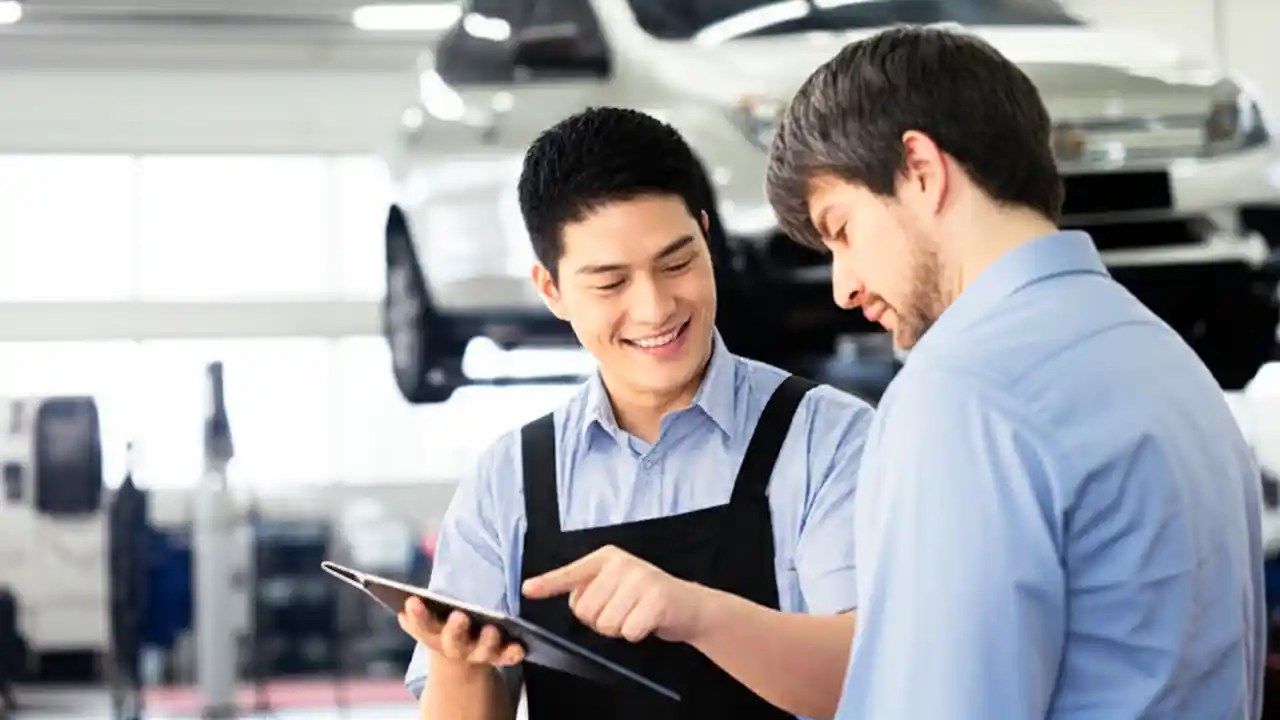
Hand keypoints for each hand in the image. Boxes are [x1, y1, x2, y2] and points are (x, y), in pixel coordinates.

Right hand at [396, 597, 524, 667]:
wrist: (461, 661)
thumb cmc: (444, 628)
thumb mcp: (431, 620)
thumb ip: (419, 613)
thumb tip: (406, 599)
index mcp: (434, 635)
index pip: (421, 624)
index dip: (417, 615)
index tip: (412, 600)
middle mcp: (454, 647)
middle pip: (453, 641)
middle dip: (455, 630)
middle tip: (459, 617)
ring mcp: (477, 653)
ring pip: (482, 650)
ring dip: (487, 642)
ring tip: (491, 629)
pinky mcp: (499, 656)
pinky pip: (506, 657)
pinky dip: (512, 654)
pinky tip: (519, 648)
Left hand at [521, 545, 708, 643]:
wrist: (689, 605)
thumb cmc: (644, 599)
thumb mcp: (615, 585)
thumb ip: (590, 589)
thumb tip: (558, 597)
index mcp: (606, 558)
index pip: (571, 573)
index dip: (548, 583)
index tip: (528, 589)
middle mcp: (621, 564)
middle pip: (585, 610)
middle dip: (600, 621)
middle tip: (622, 612)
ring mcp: (640, 579)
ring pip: (605, 624)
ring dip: (618, 629)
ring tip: (635, 616)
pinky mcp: (657, 599)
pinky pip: (628, 631)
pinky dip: (636, 634)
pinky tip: (648, 623)